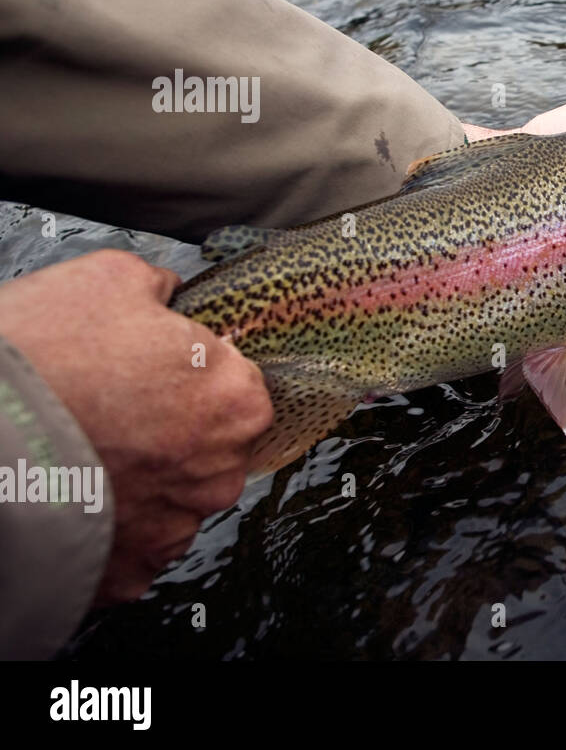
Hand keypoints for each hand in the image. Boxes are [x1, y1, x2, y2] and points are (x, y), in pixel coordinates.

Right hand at [0, 250, 272, 602]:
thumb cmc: (39, 359)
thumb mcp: (109, 280)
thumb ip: (160, 289)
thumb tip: (165, 294)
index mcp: (235, 400)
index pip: (238, 385)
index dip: (192, 374)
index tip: (153, 371)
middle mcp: (219, 472)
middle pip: (210, 446)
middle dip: (170, 429)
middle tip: (111, 409)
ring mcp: (175, 527)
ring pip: (172, 497)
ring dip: (139, 479)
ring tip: (83, 450)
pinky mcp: (128, 571)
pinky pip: (131, 545)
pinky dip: (106, 523)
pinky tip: (72, 492)